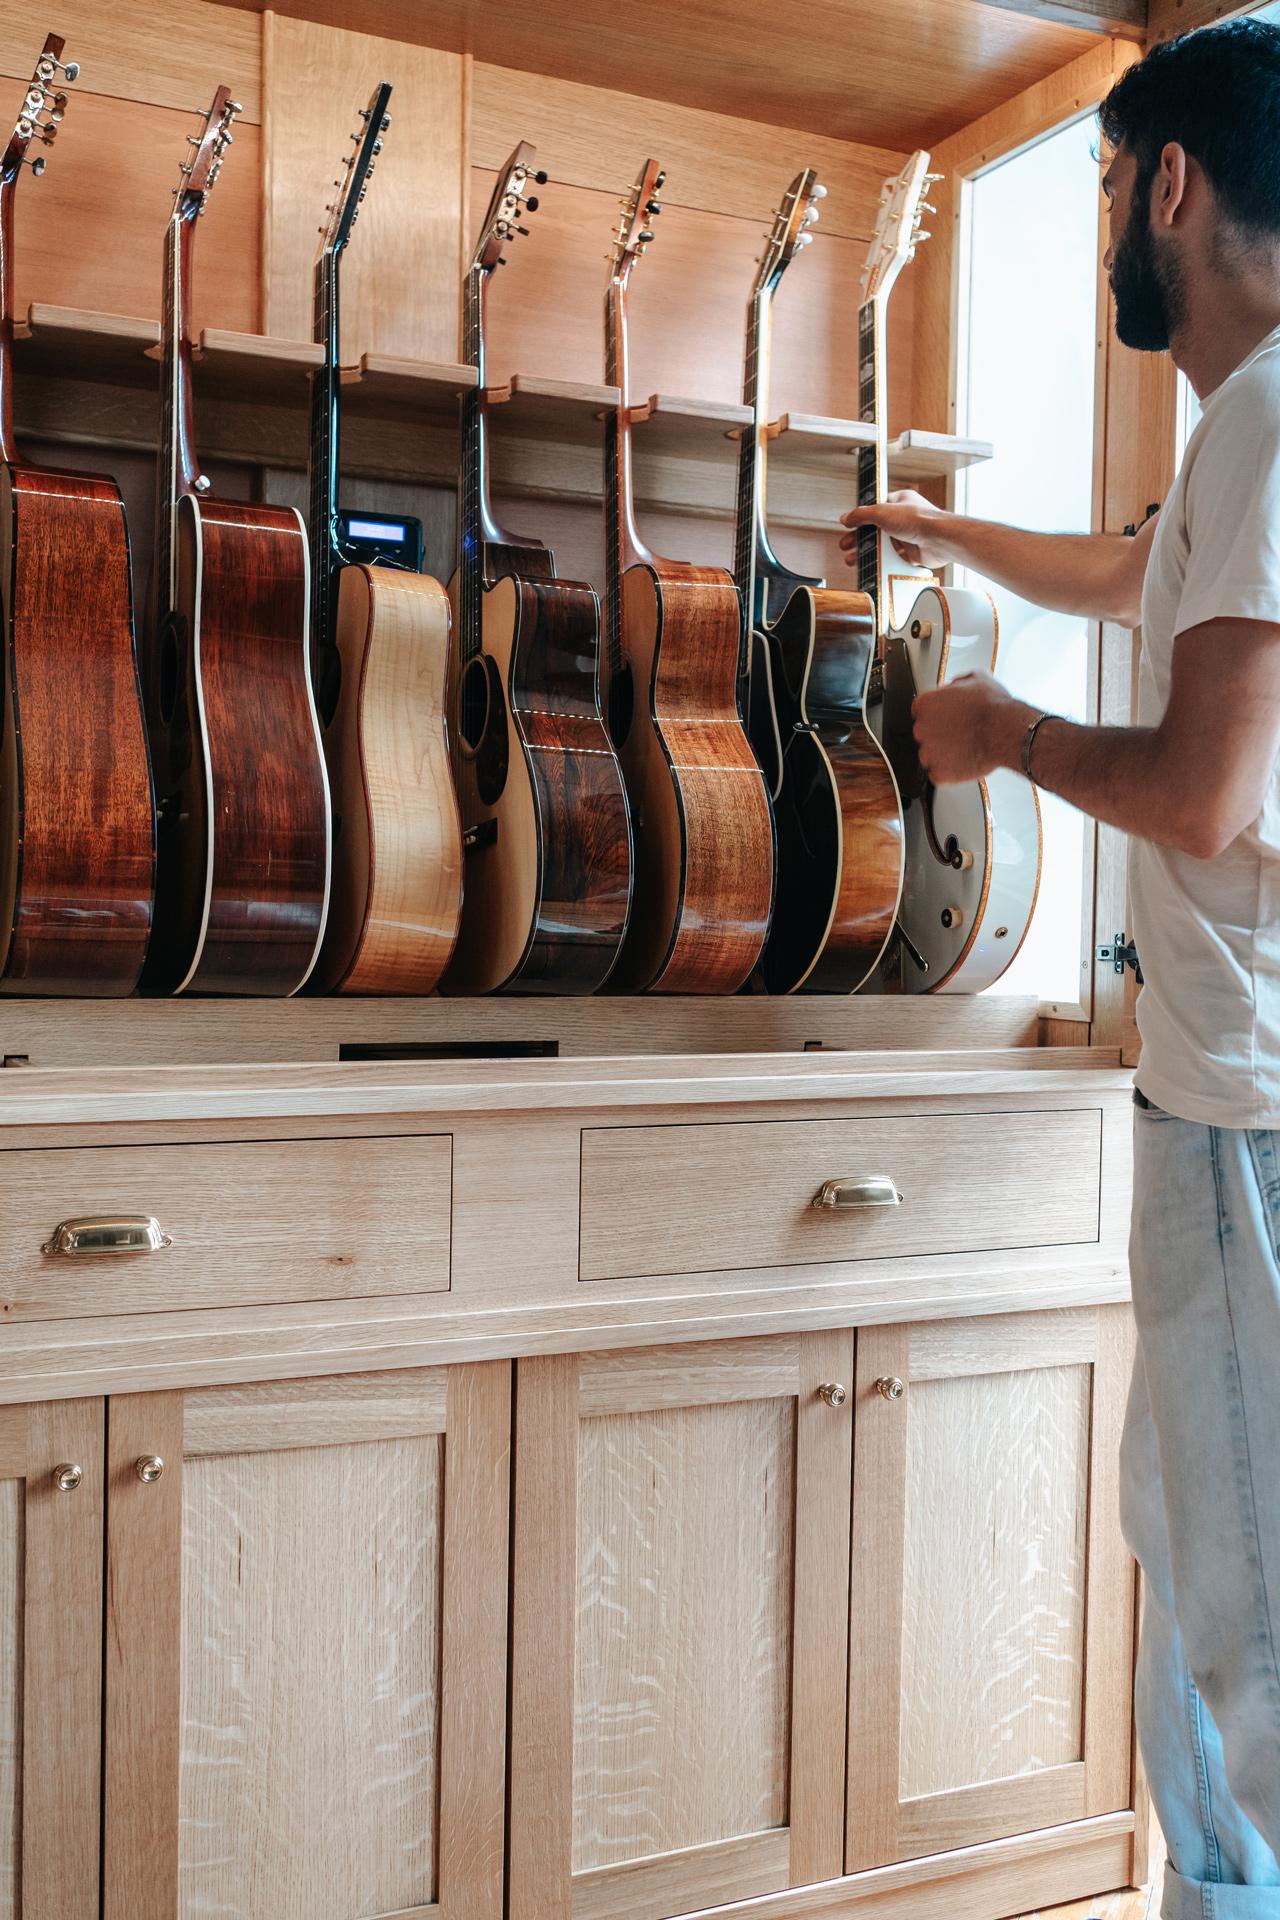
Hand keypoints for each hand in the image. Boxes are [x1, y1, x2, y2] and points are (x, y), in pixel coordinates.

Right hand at [839, 491, 954, 569]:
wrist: (939, 540)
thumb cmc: (919, 520)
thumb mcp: (882, 512)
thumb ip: (862, 514)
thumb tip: (846, 517)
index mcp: (899, 502)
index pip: (874, 508)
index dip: (860, 518)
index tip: (848, 526)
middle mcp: (904, 518)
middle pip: (876, 529)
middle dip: (859, 539)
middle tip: (846, 546)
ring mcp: (908, 536)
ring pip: (883, 546)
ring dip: (867, 553)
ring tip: (853, 561)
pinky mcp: (912, 553)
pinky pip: (893, 559)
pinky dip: (882, 563)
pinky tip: (872, 566)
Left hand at [912, 672, 1034, 784]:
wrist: (1005, 731)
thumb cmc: (993, 706)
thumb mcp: (976, 678)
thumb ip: (957, 682)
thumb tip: (951, 686)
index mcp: (926, 704)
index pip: (921, 710)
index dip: (937, 714)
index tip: (948, 718)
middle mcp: (921, 728)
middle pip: (924, 733)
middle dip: (940, 734)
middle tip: (961, 733)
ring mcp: (928, 752)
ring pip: (930, 755)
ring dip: (943, 753)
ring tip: (965, 748)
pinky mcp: (939, 772)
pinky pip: (939, 773)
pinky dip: (950, 771)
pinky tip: (965, 761)